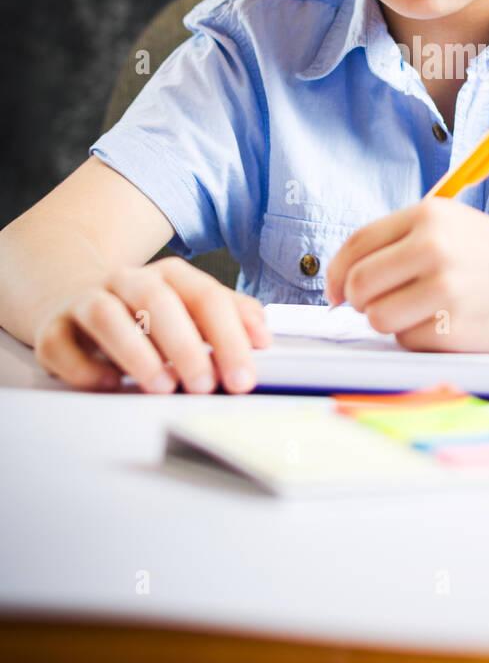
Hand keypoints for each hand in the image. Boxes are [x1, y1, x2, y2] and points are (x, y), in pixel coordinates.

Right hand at [32, 257, 272, 392]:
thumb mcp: (189, 308)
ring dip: (137, 353)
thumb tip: (262, 337)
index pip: (205, 296)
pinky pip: (61, 345)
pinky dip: (86, 368)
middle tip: (206, 384)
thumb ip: (228, 317)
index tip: (245, 372)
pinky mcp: (52, 329)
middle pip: (158, 301)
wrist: (72, 297)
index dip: (229, 334)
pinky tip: (110, 385)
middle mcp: (127, 281)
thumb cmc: (144, 313)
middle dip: (187, 345)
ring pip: (106, 315)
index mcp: (168, 276)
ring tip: (162, 386)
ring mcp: (86, 301)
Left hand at [324, 197, 488, 351]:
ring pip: (378, 318)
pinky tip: (458, 325)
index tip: (335, 291)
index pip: (356, 244)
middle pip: (358, 284)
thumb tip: (344, 280)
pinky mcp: (456, 327)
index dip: (336, 273)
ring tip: (434, 312)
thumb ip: (405, 243)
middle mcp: (433, 246)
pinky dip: (425, 340)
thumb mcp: (459, 229)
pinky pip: (409, 342)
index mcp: (430, 214)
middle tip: (383, 307)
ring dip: (395, 323)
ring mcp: (444, 287)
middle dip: (360, 302)